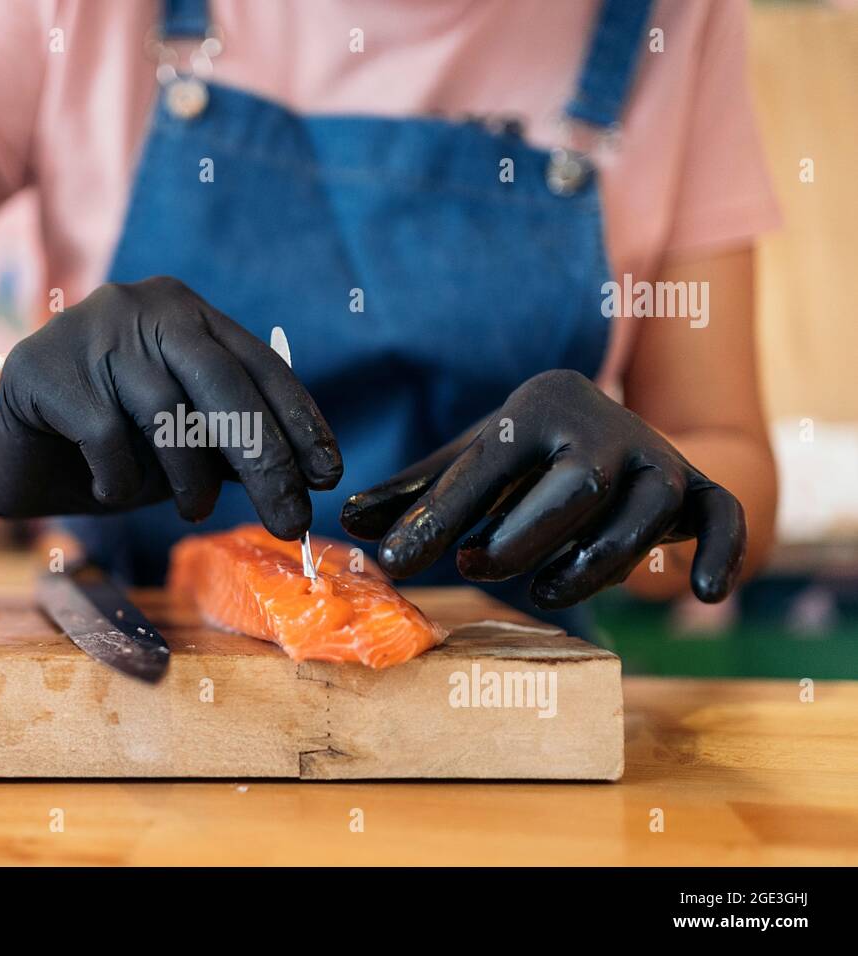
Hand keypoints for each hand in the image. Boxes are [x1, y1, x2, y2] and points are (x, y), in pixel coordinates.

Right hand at [0, 277, 341, 537]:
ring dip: (189, 479)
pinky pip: (107, 436)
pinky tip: (108, 487)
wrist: (10, 454)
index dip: (299, 420)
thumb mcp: (181, 447)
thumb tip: (305, 478)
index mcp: (186, 313)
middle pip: (223, 385)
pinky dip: (119, 479)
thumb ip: (231, 446)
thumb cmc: (107, 448)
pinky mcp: (44, 366)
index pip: (259, 364)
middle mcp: (143, 307)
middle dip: (265, 460)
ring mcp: (90, 329)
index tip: (328, 475)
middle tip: (290, 520)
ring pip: (167, 414)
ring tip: (191, 510)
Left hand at [340, 369, 745, 607]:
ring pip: (638, 518)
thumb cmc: (522, 454)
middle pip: (573, 489)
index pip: (485, 464)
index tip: (393, 564)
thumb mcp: (469, 460)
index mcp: (538, 406)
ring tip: (541, 590)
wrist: (610, 425)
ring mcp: (657, 457)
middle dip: (519, 539)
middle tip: (477, 567)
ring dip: (588, 567)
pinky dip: (724, 552)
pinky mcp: (699, 489)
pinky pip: (724, 516)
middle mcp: (605, 426)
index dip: (437, 517)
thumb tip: (345, 522)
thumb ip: (413, 492)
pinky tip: (700, 593)